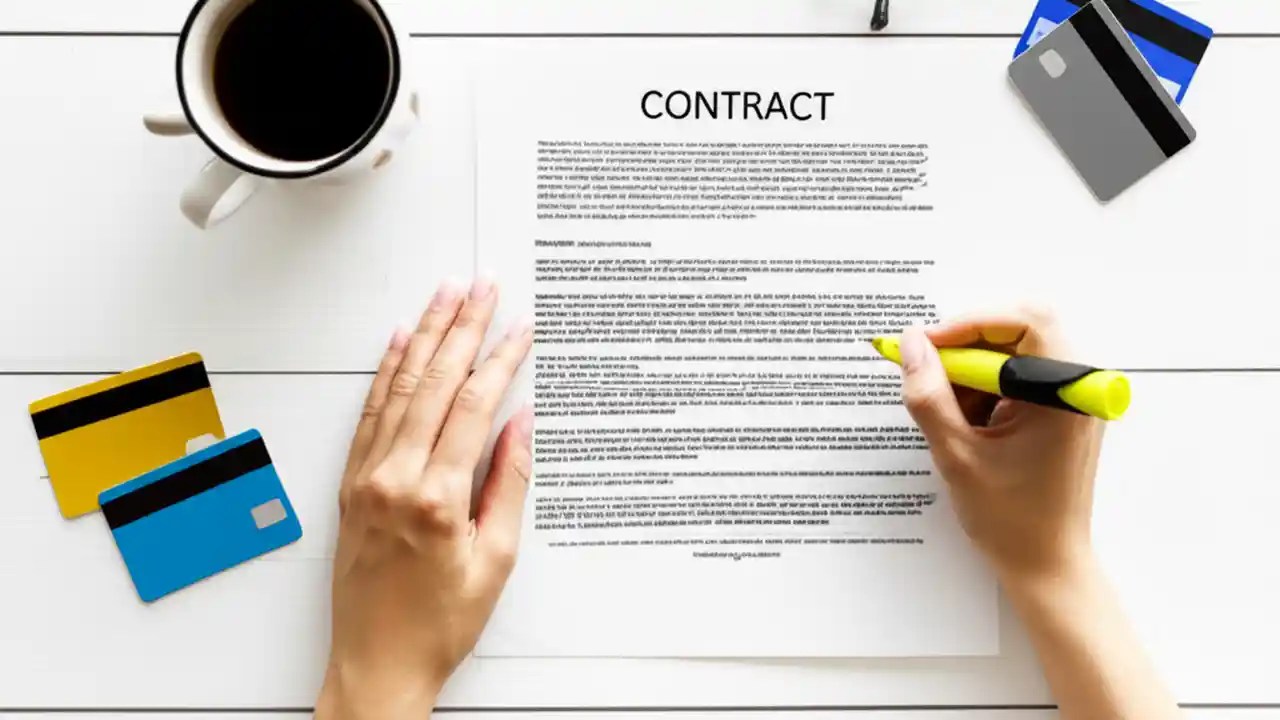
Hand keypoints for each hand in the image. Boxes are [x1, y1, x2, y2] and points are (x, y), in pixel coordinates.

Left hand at [316, 278, 533, 719]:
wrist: (377, 663)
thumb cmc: (436, 624)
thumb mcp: (495, 560)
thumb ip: (508, 484)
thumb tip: (520, 426)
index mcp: (436, 497)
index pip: (473, 406)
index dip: (500, 359)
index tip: (520, 328)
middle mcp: (394, 478)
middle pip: (434, 382)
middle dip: (462, 326)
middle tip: (482, 285)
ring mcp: (366, 478)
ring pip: (399, 388)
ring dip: (424, 335)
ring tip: (444, 296)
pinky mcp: (351, 484)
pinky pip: (369, 414)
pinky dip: (385, 373)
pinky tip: (398, 343)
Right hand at [896, 307, 1102, 586]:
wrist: (1046, 565)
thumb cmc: (1011, 520)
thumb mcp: (956, 454)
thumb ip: (929, 395)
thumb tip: (912, 345)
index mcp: (1065, 394)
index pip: (1025, 320)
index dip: (969, 322)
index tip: (927, 344)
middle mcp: (1078, 388)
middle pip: (1021, 329)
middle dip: (968, 346)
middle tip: (930, 371)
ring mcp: (1073, 400)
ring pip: (1016, 352)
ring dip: (974, 372)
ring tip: (953, 416)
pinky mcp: (1061, 412)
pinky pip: (1020, 377)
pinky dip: (985, 391)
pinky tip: (969, 427)